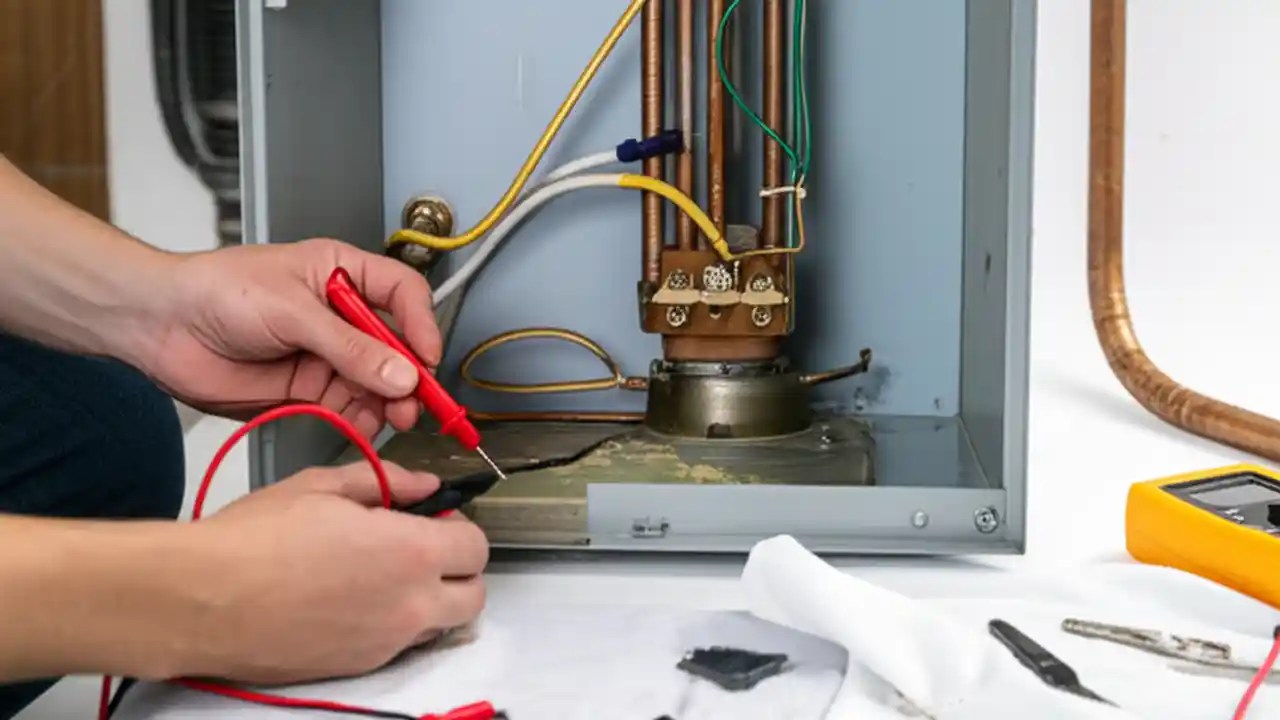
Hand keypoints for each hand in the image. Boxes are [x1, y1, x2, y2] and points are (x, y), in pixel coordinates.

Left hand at [147, 239, 439, 436]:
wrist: (161, 326)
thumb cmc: (217, 291)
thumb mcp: (292, 311)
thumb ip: (349, 347)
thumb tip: (401, 374)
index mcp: (342, 274)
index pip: (403, 295)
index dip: (421, 325)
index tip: (427, 357)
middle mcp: (340, 315)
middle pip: (396, 346)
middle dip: (409, 374)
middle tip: (415, 401)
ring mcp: (325, 354)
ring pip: (376, 382)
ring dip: (389, 401)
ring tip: (393, 417)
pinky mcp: (307, 389)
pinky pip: (348, 407)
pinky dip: (362, 419)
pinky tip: (365, 425)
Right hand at [183, 461, 487, 683]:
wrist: (200, 600)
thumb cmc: (256, 537)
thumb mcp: (323, 486)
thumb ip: (388, 481)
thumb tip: (425, 486)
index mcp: (412, 551)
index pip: (476, 545)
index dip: (458, 527)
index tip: (433, 518)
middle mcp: (411, 604)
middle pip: (474, 595)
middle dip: (459, 571)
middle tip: (421, 550)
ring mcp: (387, 642)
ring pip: (441, 626)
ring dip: (432, 601)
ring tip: (386, 577)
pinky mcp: (359, 667)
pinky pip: (400, 646)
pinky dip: (395, 625)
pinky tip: (355, 603)